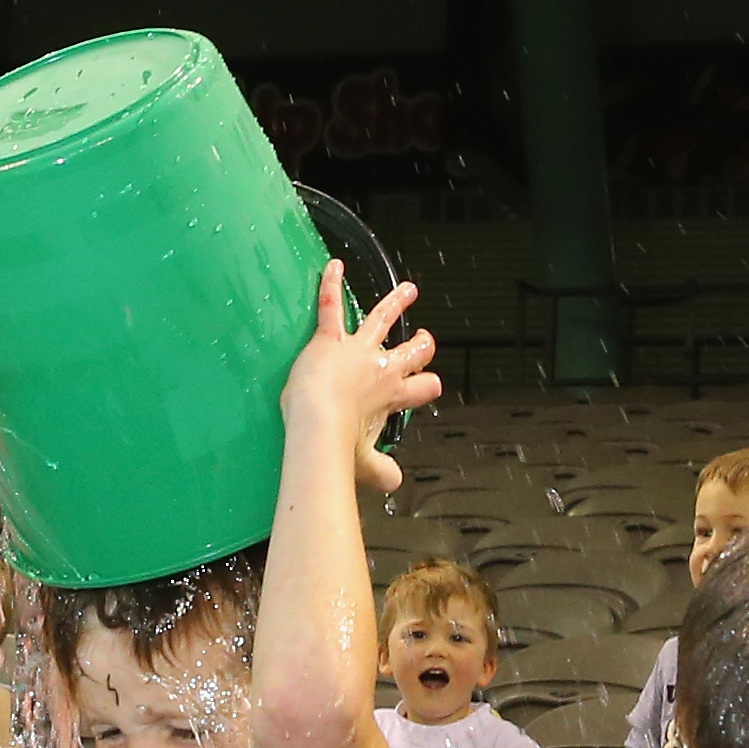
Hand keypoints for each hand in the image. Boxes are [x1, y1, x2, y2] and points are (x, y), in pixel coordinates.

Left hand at [282, 262, 439, 496]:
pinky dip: (331, 283)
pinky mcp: (330, 340)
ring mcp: (358, 351)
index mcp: (392, 398)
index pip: (422, 388)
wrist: (318, 428)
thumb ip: (382, 472)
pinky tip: (334, 265)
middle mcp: (382, 370)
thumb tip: (394, 482)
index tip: (430, 386)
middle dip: (422, 345)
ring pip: (382, 319)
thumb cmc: (339, 448)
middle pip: (413, 352)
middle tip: (426, 340)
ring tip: (407, 290)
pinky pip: (331, 306)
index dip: (428, 386)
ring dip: (396, 303)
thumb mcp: (366, 465)